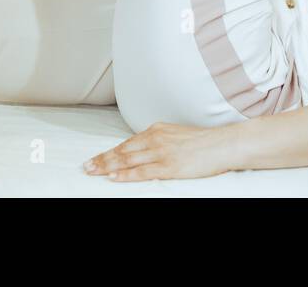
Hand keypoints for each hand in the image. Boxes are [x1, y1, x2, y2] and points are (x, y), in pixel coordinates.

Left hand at [83, 122, 234, 181]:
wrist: (222, 143)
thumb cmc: (203, 141)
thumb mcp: (176, 134)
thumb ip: (160, 140)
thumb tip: (145, 148)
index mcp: (157, 130)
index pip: (127, 143)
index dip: (109, 152)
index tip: (94, 158)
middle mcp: (155, 139)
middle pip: (122, 151)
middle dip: (102, 159)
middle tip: (85, 166)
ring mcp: (161, 152)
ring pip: (128, 160)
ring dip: (107, 166)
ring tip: (92, 171)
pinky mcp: (169, 166)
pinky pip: (142, 172)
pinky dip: (126, 175)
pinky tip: (113, 177)